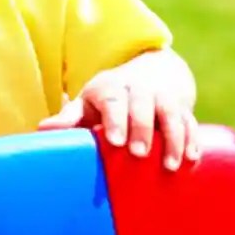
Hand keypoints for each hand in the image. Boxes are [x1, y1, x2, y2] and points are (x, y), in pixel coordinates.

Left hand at [38, 51, 201, 170]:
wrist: (152, 69)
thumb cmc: (111, 96)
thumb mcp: (90, 101)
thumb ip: (70, 117)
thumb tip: (42, 129)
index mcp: (111, 87)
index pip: (112, 100)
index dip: (115, 119)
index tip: (115, 141)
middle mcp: (139, 89)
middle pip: (141, 105)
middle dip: (142, 129)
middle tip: (139, 154)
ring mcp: (163, 97)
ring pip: (170, 113)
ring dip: (172, 138)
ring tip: (171, 165)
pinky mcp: (182, 107)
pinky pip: (189, 121)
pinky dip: (192, 138)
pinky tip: (192, 158)